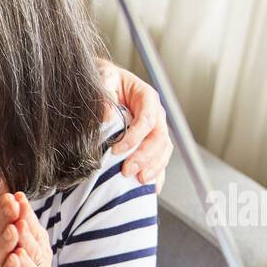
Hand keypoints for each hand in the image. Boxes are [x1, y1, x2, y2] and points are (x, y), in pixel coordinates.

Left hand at [9, 191, 60, 266]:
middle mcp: (41, 256)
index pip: (28, 225)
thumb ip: (12, 233)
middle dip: (25, 216)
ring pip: (34, 252)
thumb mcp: (16, 255)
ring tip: (17, 223)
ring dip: (26, 237)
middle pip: (33, 233)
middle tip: (17, 200)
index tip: (13, 193)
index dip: (22, 209)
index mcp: (34, 247)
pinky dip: (25, 265)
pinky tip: (18, 256)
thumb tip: (2, 209)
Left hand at [98, 59, 172, 191]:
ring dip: (154, 168)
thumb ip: (104, 92)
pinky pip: (159, 161)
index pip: (147, 119)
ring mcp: (155, 131)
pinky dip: (156, 175)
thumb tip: (105, 115)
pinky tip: (150, 188)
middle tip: (128, 171)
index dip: (134, 136)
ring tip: (140, 181)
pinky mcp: (150, 145)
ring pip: (163, 151)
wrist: (104, 85)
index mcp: (146, 98)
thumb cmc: (105, 80)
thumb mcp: (103, 78)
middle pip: (159, 138)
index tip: (116, 149)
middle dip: (145, 157)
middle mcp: (155, 115)